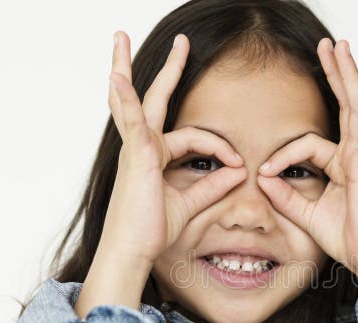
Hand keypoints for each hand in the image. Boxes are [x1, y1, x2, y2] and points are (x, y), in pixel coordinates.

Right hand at [103, 31, 245, 265]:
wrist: (133, 250)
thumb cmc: (152, 229)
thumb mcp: (191, 203)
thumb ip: (213, 185)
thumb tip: (238, 171)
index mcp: (154, 156)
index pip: (192, 137)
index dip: (220, 148)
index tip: (239, 164)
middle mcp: (142, 146)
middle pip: (152, 99)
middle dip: (165, 70)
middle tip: (178, 42)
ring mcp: (136, 148)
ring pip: (135, 99)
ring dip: (126, 67)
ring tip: (120, 37)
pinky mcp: (136, 155)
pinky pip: (132, 120)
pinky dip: (125, 98)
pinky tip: (118, 78)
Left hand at [256, 38, 357, 292]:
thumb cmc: (349, 241)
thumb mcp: (307, 216)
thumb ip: (286, 197)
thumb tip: (264, 178)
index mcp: (342, 166)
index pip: (309, 144)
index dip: (283, 156)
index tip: (266, 174)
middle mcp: (356, 156)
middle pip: (345, 106)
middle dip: (335, 74)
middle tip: (329, 45)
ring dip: (349, 76)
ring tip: (343, 47)